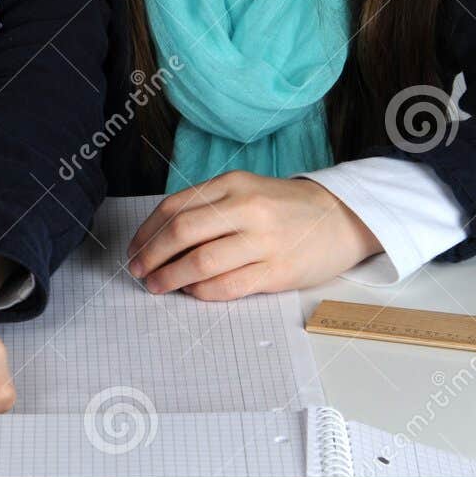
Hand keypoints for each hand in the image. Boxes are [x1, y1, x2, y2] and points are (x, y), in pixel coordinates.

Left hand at [126, 170, 381, 299]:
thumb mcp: (246, 190)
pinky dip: (202, 292)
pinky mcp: (277, 271)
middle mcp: (246, 208)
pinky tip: (192, 292)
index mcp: (233, 184)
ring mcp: (263, 240)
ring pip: (201, 262)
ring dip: (170, 277)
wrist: (341, 218)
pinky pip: (228, 286)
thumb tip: (161, 238)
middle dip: (152, 256)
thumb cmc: (285, 207)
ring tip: (158, 285)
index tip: (134, 249)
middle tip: (138, 271)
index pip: (175, 207)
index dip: (147, 232)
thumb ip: (209, 207)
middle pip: (182, 233)